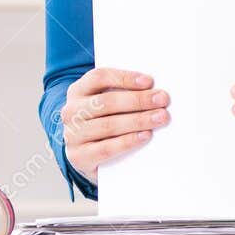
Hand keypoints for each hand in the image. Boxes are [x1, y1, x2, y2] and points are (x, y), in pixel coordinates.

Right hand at [61, 67, 169, 182]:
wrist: (86, 157)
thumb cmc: (103, 123)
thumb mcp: (106, 105)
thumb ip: (123, 94)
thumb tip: (153, 89)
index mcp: (77, 91)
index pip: (99, 77)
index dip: (124, 78)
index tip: (149, 81)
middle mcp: (71, 111)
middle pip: (106, 102)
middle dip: (138, 100)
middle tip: (162, 99)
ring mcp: (72, 135)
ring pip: (108, 125)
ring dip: (138, 120)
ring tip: (160, 118)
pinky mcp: (79, 157)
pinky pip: (106, 148)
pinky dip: (128, 141)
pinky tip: (145, 136)